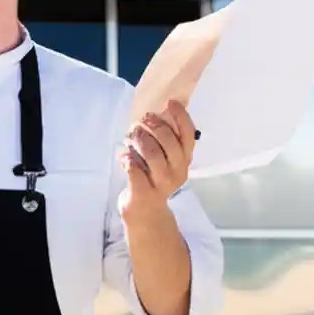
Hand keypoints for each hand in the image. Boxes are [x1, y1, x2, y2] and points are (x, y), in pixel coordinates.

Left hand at [119, 99, 195, 217]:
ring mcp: (162, 183)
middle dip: (153, 125)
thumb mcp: (166, 159)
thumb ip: (166, 139)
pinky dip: (127, 158)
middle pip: (168, 140)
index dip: (181, 116)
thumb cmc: (154, 178)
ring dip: (138, 139)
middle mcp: (178, 171)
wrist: (147, 212)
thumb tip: (158, 111)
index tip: (170, 102)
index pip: (188, 134)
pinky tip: (124, 156)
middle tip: (140, 121)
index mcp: (185, 160)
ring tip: (131, 136)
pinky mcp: (144, 192)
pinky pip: (134, 169)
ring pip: (151, 152)